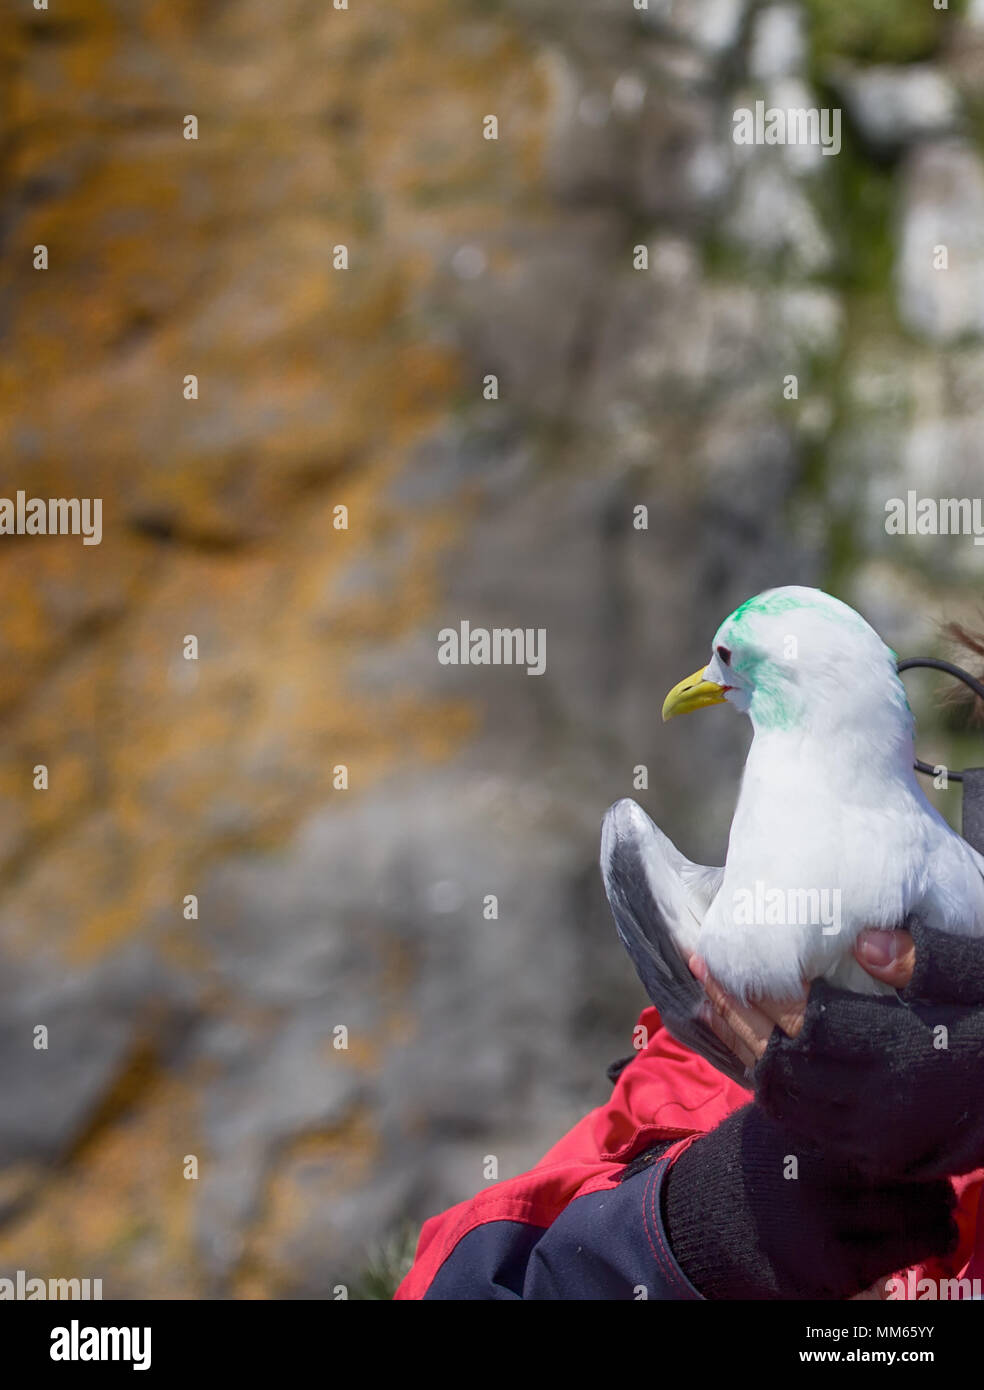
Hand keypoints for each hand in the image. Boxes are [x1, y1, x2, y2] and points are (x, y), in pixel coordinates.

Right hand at [662, 1102, 956, 1298]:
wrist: (692, 1223)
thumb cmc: (740, 1166)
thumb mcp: (768, 1120)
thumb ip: (813, 1113)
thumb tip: (875, 1101)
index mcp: (801, 1135)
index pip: (884, 1140)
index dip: (913, 1147)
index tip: (925, 1149)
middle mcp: (813, 1181)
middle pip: (905, 1188)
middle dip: (933, 1191)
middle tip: (941, 1188)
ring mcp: (818, 1231)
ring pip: (907, 1231)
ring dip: (933, 1225)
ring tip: (940, 1218)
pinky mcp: (822, 1274)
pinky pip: (885, 1265)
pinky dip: (907, 1254)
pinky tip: (916, 1243)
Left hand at [691, 917, 983, 1179]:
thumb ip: (932, 959)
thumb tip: (865, 942)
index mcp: (907, 1057)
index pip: (809, 1024)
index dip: (758, 990)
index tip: (721, 954)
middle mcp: (882, 1108)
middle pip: (782, 1061)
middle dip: (735, 1013)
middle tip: (702, 969)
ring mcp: (874, 1140)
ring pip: (784, 1096)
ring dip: (742, 1045)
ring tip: (713, 1000)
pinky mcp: (872, 1154)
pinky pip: (802, 1123)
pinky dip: (768, 1083)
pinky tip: (750, 1047)